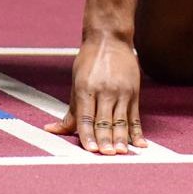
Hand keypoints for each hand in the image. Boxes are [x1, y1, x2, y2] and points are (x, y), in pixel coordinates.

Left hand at [47, 32, 145, 154]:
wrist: (110, 39)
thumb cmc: (89, 62)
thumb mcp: (76, 84)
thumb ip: (70, 111)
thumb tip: (52, 130)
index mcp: (86, 89)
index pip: (86, 117)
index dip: (87, 134)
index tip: (90, 150)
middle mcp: (104, 91)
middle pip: (104, 120)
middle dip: (105, 139)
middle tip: (107, 155)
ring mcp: (121, 92)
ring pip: (121, 120)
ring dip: (122, 138)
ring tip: (122, 153)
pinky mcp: (134, 93)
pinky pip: (135, 116)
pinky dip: (137, 132)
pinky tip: (141, 144)